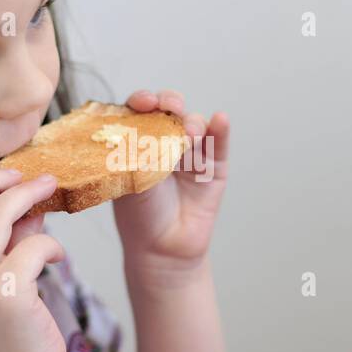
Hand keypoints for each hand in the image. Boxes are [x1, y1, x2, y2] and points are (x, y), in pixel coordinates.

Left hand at [111, 89, 228, 282]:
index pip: (140, 111)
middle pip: (170, 111)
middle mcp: (165, 143)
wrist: (162, 250)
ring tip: (189, 134)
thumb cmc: (139, 216)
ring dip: (191, 122)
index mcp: (139, 142)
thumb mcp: (131, 178)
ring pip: (195, 125)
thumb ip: (140, 149)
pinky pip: (219, 144)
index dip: (142, 101)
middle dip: (169, 103)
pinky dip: (220, 130)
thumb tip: (148, 119)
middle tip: (168, 107)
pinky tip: (220, 119)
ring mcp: (191, 154)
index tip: (142, 102)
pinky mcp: (214, 169)